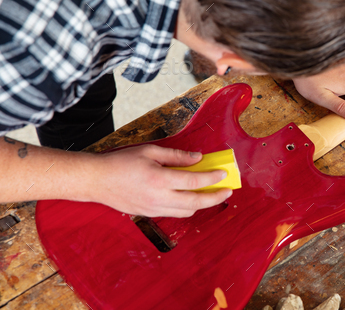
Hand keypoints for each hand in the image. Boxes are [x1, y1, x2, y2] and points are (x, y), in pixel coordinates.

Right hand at [87, 145, 230, 217]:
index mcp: (159, 179)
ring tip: (211, 193)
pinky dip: (186, 207)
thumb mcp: (150, 151)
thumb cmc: (121, 162)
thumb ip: (176, 156)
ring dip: (201, 204)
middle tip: (228, 191)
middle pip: (195, 202)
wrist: (95, 180)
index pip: (193, 180)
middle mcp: (158, 198)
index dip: (212, 178)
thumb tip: (198, 159)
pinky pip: (174, 213)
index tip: (224, 174)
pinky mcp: (148, 214)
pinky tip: (190, 197)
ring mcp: (153, 209)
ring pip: (186, 212)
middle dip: (215, 197)